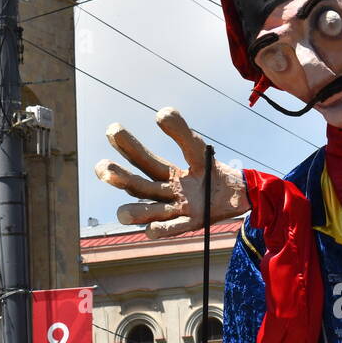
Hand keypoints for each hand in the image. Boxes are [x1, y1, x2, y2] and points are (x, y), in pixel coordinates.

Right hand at [95, 107, 248, 238]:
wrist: (239, 193)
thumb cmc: (213, 171)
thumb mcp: (197, 149)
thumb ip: (181, 132)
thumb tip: (161, 112)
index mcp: (164, 174)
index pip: (141, 160)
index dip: (126, 146)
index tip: (112, 129)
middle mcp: (164, 193)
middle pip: (138, 186)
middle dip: (119, 177)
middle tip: (102, 167)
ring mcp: (176, 210)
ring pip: (150, 213)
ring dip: (136, 213)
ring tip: (123, 212)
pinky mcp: (192, 224)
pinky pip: (174, 229)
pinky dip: (163, 230)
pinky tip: (152, 229)